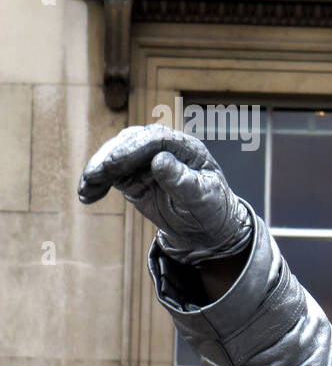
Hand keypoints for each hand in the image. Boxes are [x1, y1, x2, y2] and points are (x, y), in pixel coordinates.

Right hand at [77, 124, 252, 263]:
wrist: (206, 227)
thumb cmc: (211, 209)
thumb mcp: (203, 198)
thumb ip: (182, 180)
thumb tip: (159, 160)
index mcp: (186, 147)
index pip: (156, 138)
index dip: (133, 148)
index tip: (114, 164)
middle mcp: (164, 147)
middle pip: (130, 142)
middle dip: (109, 158)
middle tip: (93, 177)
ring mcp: (146, 159)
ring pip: (115, 154)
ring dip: (98, 169)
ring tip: (86, 190)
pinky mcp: (132, 173)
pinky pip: (110, 173)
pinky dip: (97, 182)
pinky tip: (87, 195)